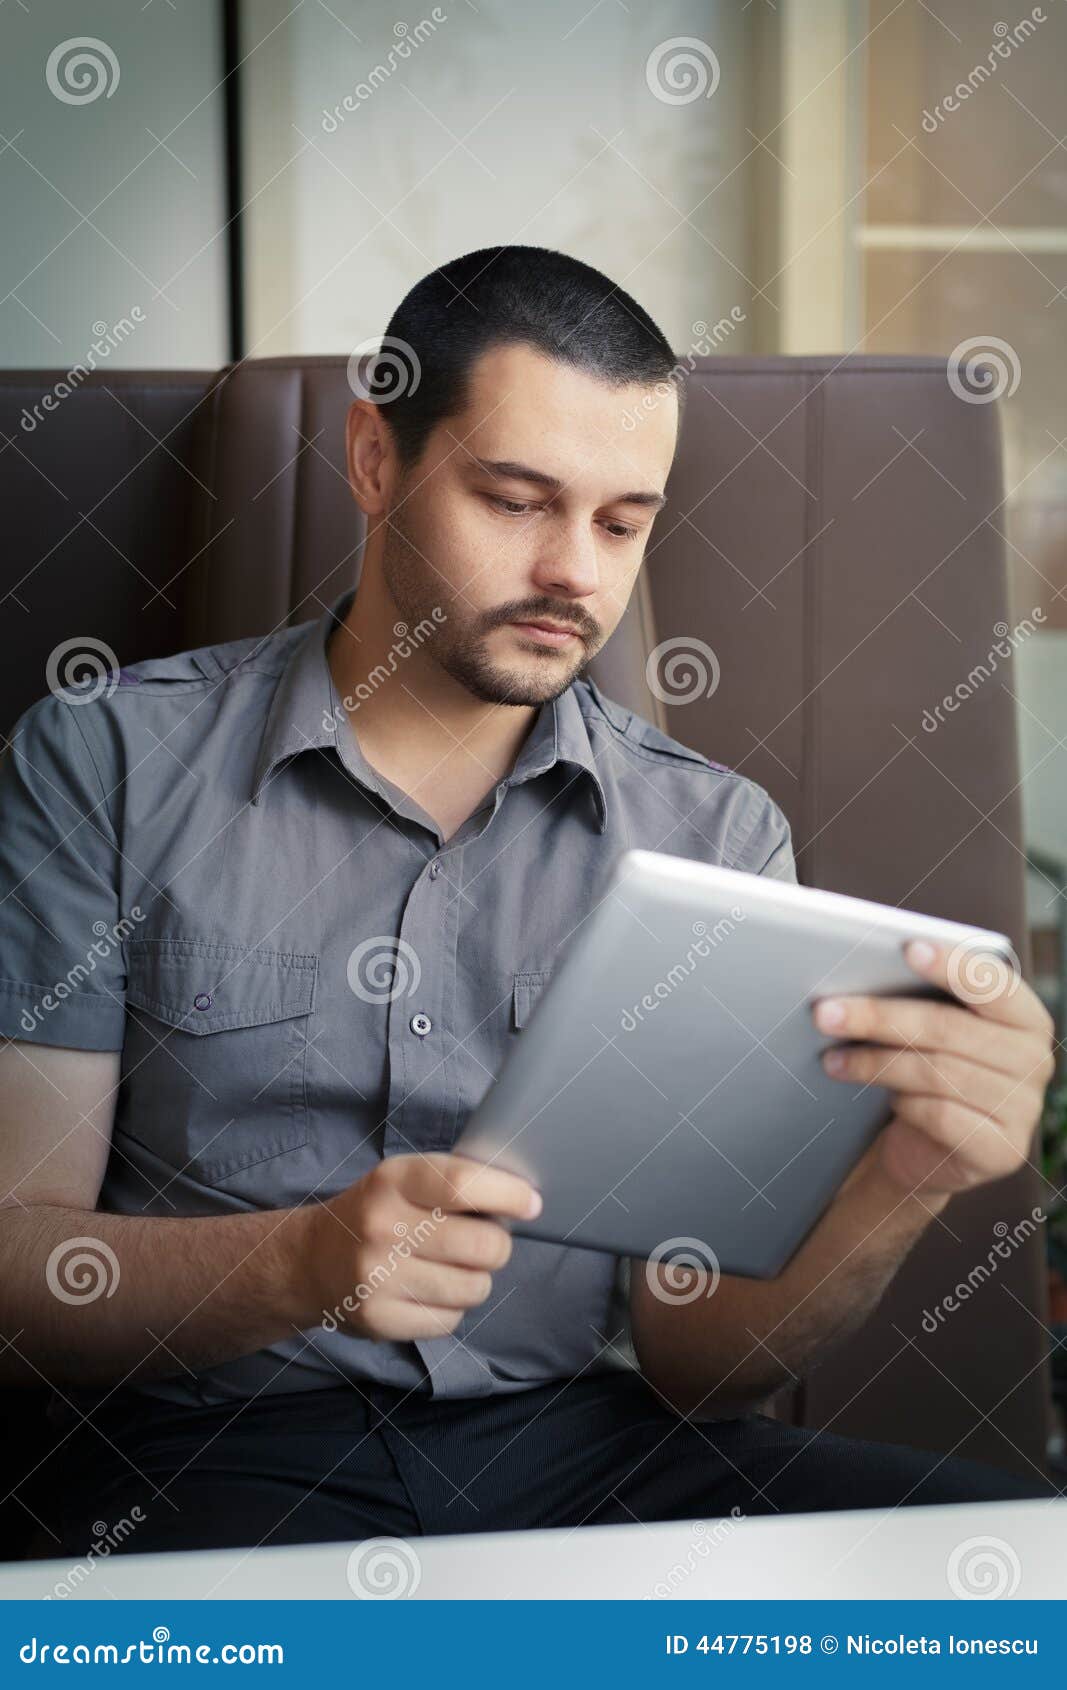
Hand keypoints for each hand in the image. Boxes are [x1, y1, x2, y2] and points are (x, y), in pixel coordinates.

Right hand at [301, 1152, 541, 1340]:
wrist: (311, 1260)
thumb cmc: (376, 1212)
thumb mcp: (402, 1179)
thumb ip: (454, 1182)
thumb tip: (521, 1199)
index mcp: (394, 1181)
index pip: (463, 1184)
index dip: (508, 1195)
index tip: (531, 1204)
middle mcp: (383, 1227)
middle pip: (482, 1244)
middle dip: (497, 1245)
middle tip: (485, 1242)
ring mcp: (379, 1277)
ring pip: (474, 1287)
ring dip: (475, 1279)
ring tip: (451, 1267)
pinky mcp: (380, 1319)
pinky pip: (450, 1320)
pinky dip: (451, 1308)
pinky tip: (429, 1290)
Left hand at [813, 938, 1055, 1198]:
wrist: (930, 1149)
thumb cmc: (930, 1073)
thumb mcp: (933, 1033)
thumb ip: (922, 999)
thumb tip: (863, 969)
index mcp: (1027, 1018)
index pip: (994, 984)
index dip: (951, 965)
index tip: (907, 948)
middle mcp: (1034, 1060)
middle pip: (947, 1028)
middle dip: (880, 1017)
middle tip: (826, 1013)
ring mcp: (1023, 1109)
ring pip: (935, 1072)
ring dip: (874, 1063)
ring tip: (833, 1060)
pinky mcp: (1001, 1150)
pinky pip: (940, 1116)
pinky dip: (904, 1104)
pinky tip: (884, 1100)